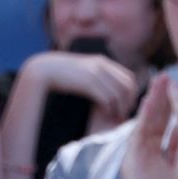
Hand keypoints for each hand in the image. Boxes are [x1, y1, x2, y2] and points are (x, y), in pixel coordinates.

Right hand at [26, 51, 141, 123]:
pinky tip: (106, 113)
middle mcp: (102, 65)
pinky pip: (107, 97)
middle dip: (129, 102)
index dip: (132, 93)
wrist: (45, 68)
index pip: (129, 77)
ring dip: (120, 107)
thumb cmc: (62, 74)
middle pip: (128, 86)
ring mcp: (96, 73)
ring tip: (115, 117)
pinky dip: (110, 107)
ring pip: (119, 93)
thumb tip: (105, 88)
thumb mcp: (83, 70)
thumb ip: (95, 75)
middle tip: (123, 114)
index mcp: (103, 62)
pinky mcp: (88, 83)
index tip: (127, 105)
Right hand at [117, 76, 177, 178]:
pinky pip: (141, 132)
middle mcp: (152, 145)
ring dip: (156, 97)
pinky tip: (151, 101)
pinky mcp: (132, 158)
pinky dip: (147, 116)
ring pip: (150, 118)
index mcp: (166, 148)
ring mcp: (141, 150)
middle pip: (164, 112)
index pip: (177, 117)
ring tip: (163, 77)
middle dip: (172, 91)